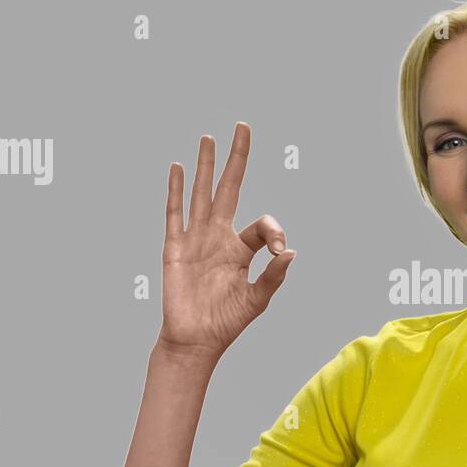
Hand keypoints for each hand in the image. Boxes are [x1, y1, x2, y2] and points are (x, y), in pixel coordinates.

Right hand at [156, 123, 294, 360]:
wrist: (195, 340)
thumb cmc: (226, 322)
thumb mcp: (257, 300)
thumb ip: (273, 276)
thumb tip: (291, 252)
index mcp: (240, 248)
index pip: (262, 224)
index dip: (274, 231)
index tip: (280, 249)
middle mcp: (218, 236)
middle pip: (228, 188)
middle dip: (236, 159)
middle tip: (242, 127)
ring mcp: (195, 239)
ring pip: (201, 193)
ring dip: (206, 165)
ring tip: (209, 137)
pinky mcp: (176, 247)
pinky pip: (175, 213)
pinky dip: (177, 190)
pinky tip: (179, 168)